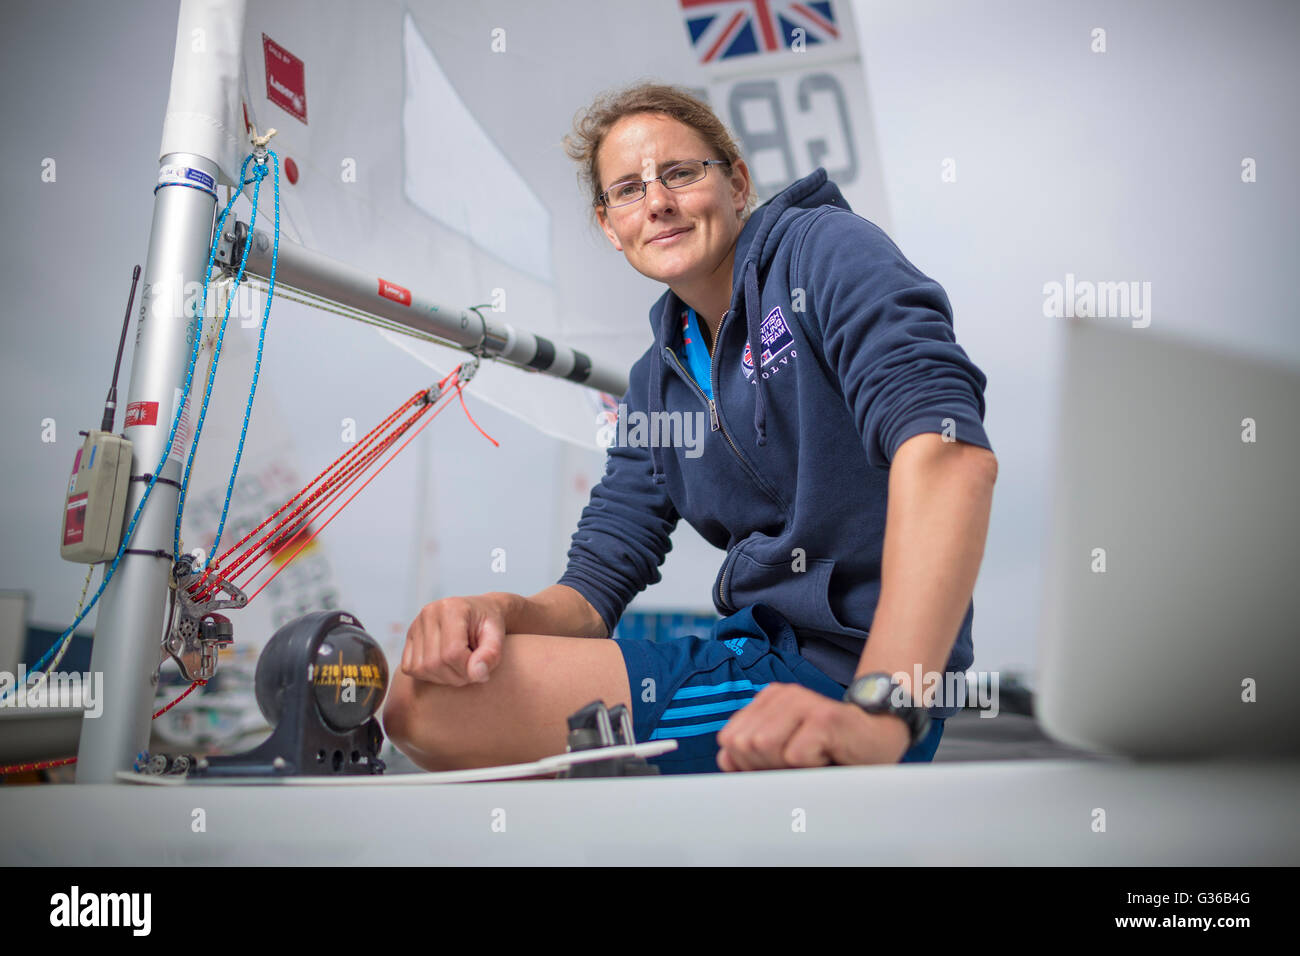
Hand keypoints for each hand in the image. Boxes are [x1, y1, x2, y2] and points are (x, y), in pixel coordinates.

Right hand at [400, 594, 506, 685]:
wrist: (479, 613)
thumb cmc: (489, 625)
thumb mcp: (497, 636)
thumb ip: (491, 654)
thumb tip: (477, 674)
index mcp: (452, 608)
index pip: (452, 652)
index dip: (467, 669)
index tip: (481, 669)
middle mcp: (429, 613)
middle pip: (435, 663)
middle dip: (456, 676)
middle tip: (472, 671)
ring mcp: (415, 624)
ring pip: (421, 668)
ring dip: (443, 678)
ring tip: (460, 667)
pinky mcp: (408, 637)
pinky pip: (409, 667)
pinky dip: (427, 674)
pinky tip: (445, 666)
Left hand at [715, 683, 911, 770]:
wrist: (879, 739)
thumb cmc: (831, 750)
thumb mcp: (784, 752)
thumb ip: (751, 754)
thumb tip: (725, 757)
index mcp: (767, 700)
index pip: (730, 740)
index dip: (750, 764)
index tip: (780, 764)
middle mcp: (782, 694)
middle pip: (745, 745)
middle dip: (768, 766)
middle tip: (800, 764)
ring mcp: (803, 703)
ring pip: (765, 748)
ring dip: (789, 767)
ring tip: (813, 759)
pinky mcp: (823, 718)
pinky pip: (795, 756)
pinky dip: (811, 767)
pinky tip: (830, 756)